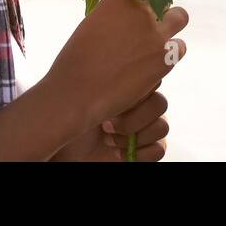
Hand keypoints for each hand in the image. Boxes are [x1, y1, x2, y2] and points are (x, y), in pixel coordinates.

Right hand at [45, 0, 187, 129]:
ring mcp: (156, 32)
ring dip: (170, 27)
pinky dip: (170, 54)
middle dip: (161, 4)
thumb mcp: (93, 22)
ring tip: (157, 42)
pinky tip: (155, 63)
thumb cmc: (77, 58)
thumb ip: (114, 9)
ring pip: (179, 18)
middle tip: (153, 18)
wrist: (78, 92)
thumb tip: (127, 3)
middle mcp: (142, 9)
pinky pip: (180, 47)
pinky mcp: (166, 57)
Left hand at [52, 88, 169, 161]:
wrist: (62, 149)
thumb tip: (136, 72)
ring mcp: (144, 128)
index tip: (114, 99)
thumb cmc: (69, 121)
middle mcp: (138, 105)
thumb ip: (112, 80)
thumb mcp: (87, 95)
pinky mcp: (145, 150)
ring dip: (134, 137)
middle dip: (133, 118)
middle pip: (160, 103)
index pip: (152, 79)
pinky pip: (160, 148)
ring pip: (162, 126)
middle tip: (106, 125)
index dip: (137, 91)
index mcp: (128, 86)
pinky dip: (140, 153)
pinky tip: (117, 153)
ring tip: (108, 140)